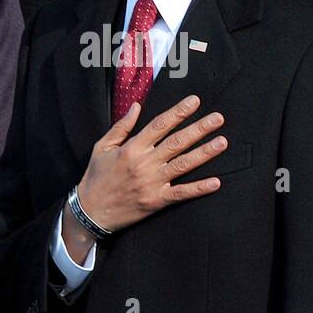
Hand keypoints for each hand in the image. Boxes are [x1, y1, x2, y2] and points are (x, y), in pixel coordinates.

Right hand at [61, 95, 226, 260]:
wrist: (91, 212)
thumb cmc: (97, 177)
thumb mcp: (102, 147)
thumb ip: (121, 126)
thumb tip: (137, 106)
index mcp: (132, 148)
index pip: (160, 125)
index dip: (178, 112)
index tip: (195, 101)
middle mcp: (144, 163)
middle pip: (177, 142)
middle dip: (199, 128)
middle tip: (218, 118)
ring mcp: (152, 183)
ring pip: (183, 165)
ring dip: (204, 153)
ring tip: (222, 142)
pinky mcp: (156, 201)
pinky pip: (181, 194)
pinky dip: (199, 188)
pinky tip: (215, 182)